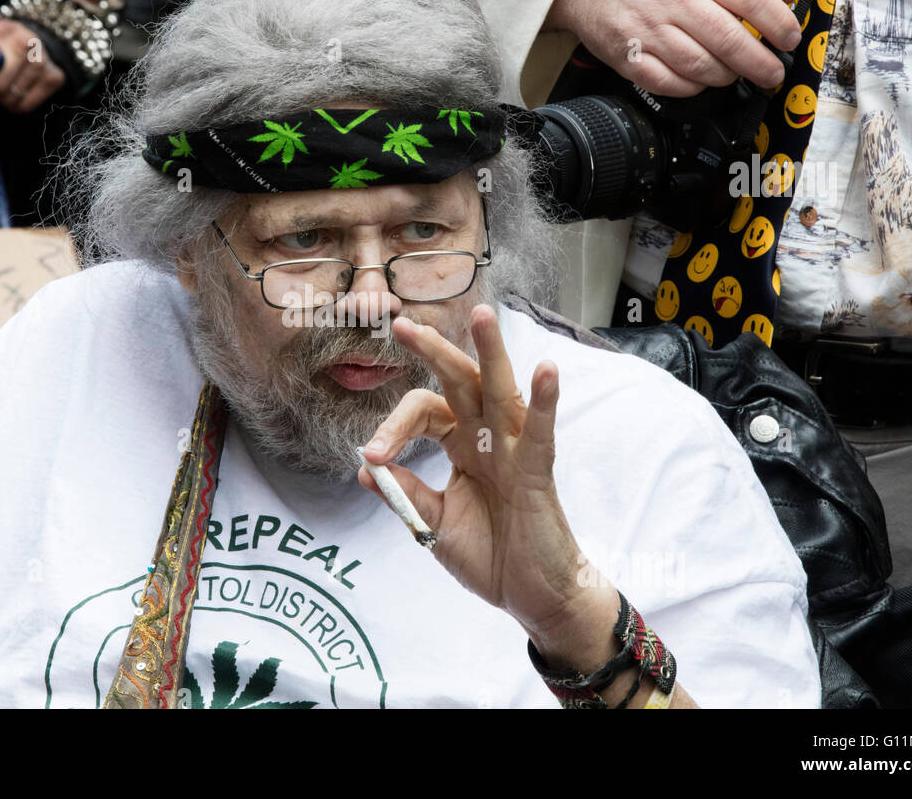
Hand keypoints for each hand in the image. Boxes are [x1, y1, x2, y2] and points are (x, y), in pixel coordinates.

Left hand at [0, 20, 65, 112]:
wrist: (39, 46)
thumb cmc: (3, 49)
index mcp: (2, 28)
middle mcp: (26, 41)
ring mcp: (42, 61)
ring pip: (9, 98)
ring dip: (2, 98)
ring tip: (6, 87)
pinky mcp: (55, 78)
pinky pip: (25, 106)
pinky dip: (16, 105)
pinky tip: (18, 93)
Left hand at [359, 305, 607, 645]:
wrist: (532, 597)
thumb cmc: (491, 557)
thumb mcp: (434, 525)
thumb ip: (406, 493)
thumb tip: (366, 468)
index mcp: (462, 446)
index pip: (425, 413)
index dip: (394, 427)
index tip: (372, 455)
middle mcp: (488, 439)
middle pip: (461, 383)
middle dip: (434, 351)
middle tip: (402, 323)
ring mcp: (516, 453)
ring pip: (502, 393)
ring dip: (492, 353)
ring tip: (482, 314)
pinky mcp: (539, 474)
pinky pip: (542, 433)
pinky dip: (545, 402)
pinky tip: (545, 369)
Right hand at [545, 0, 801, 95]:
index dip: (779, 25)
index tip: (789, 38)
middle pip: (729, 40)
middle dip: (760, 63)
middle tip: (772, 73)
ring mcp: (647, 29)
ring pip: (700, 67)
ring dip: (726, 76)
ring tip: (735, 73)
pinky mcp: (627, 54)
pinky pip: (667, 83)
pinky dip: (691, 87)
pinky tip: (700, 80)